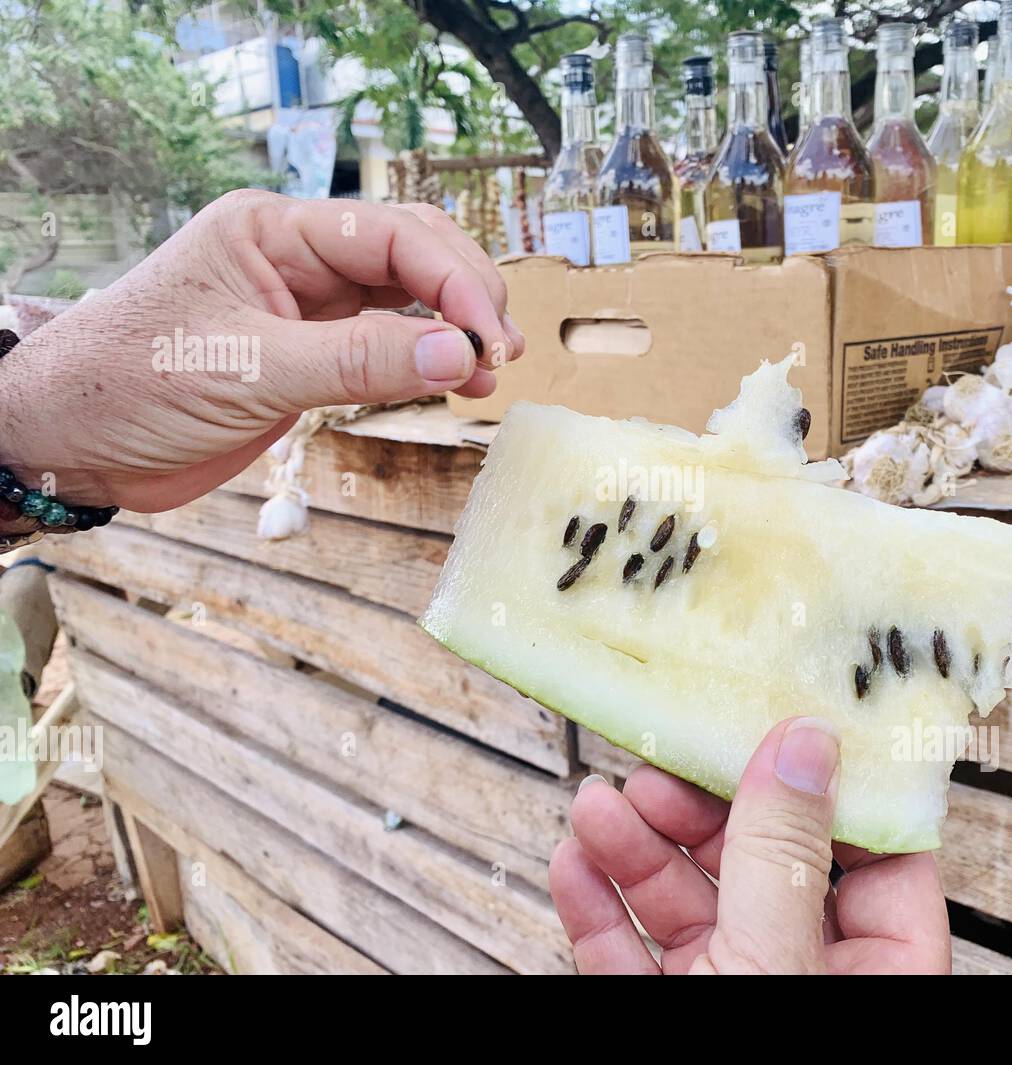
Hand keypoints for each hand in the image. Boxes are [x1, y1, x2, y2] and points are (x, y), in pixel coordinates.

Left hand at [0, 190, 523, 512]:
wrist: (68, 444)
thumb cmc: (128, 386)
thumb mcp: (247, 369)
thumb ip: (357, 360)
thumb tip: (457, 352)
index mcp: (271, 231)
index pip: (389, 234)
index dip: (451, 279)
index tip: (487, 333)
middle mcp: (296, 260)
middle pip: (411, 254)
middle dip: (463, 295)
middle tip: (499, 351)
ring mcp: (305, 309)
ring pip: (405, 301)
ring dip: (452, 331)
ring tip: (485, 375)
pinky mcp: (308, 357)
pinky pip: (384, 347)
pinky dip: (424, 363)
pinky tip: (451, 384)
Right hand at [550, 717, 950, 973]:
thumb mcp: (774, 960)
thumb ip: (783, 854)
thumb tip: (805, 743)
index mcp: (876, 972)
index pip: (879, 857)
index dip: (831, 785)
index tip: (784, 720)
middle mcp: (806, 976)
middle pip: (762, 864)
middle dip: (699, 811)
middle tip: (662, 766)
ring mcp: (732, 994)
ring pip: (688, 903)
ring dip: (636, 847)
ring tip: (599, 805)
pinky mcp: (663, 1015)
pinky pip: (632, 954)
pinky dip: (599, 909)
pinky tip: (575, 863)